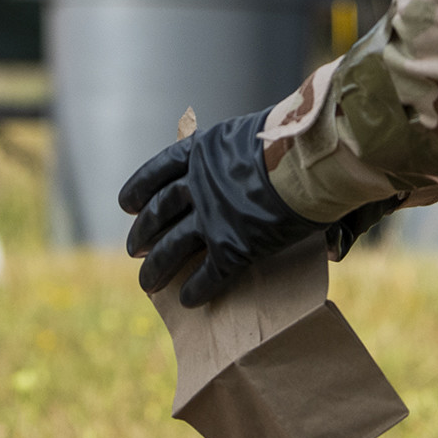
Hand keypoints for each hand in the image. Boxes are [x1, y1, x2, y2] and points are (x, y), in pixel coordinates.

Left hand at [118, 110, 374, 306]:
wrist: (310, 158)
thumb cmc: (299, 140)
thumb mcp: (263, 137)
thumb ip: (259, 163)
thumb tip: (273, 171)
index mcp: (202, 151)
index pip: (159, 170)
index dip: (140, 189)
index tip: (126, 204)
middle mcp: (199, 184)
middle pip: (159, 211)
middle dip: (144, 232)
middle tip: (134, 249)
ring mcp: (212, 217)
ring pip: (172, 247)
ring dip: (156, 268)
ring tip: (146, 284)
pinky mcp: (232, 247)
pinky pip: (208, 274)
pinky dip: (197, 288)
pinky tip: (189, 300)